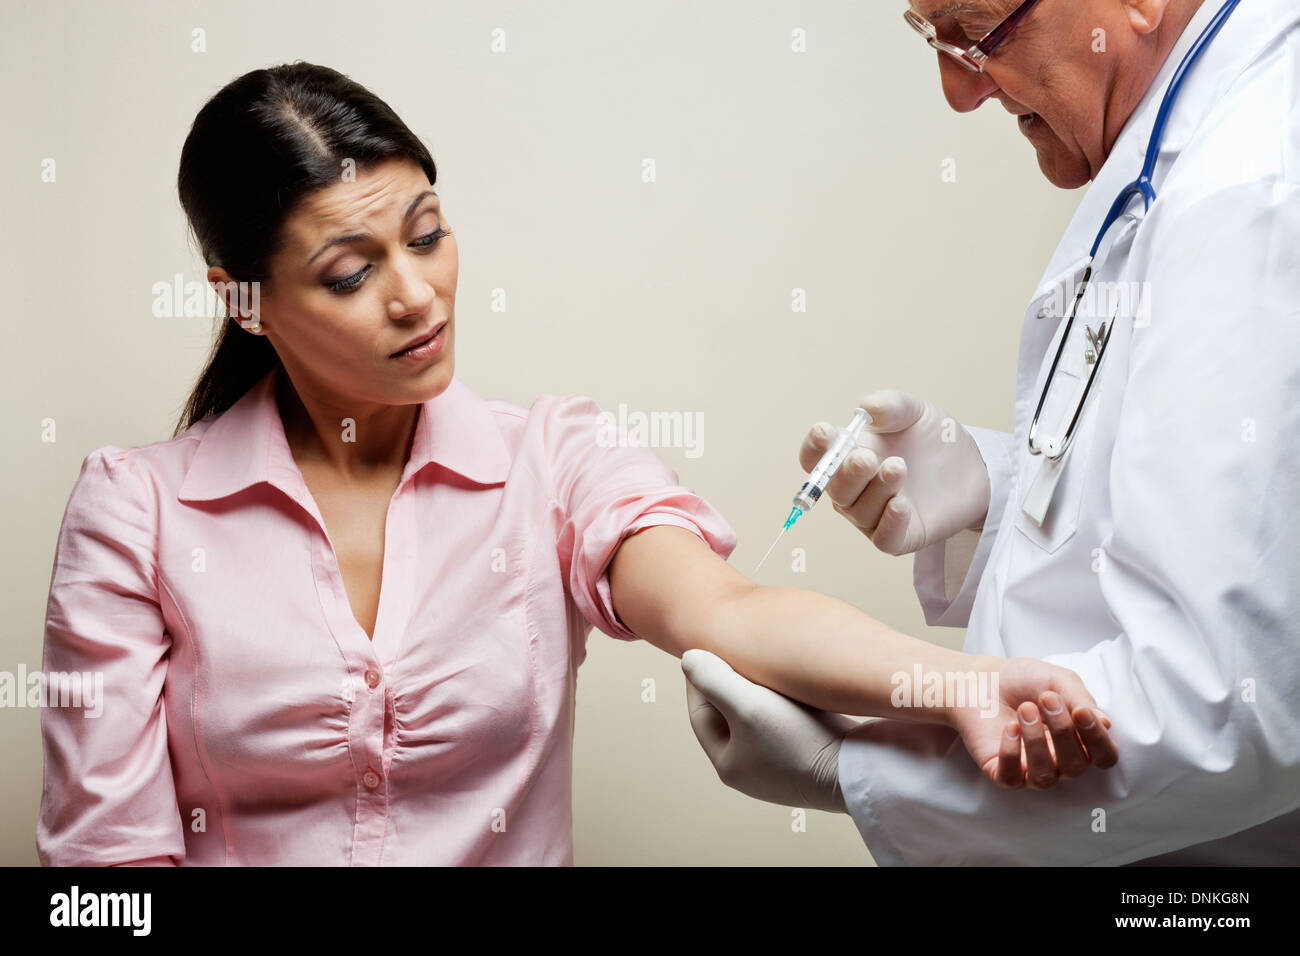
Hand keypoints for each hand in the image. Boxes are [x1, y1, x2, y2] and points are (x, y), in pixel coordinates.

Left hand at [682, 649, 857, 811]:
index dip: (700, 680)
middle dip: (732, 683)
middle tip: (739, 653)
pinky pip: (788, 722)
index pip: (700, 713)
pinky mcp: (810, 757)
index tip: (709, 650)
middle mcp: (753, 770)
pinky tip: (796, 684)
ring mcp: (782, 766)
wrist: (860, 769)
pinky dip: (787, 702)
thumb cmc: (800, 742)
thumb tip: (688, 659)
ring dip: (761, 690)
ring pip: (760, 717)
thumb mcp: (748, 704)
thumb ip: (713, 678)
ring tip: (767, 664)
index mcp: (729, 765)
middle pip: (730, 715)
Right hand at [801, 390, 990, 554]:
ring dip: (876, 490)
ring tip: (899, 467)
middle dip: (847, 473)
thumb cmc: (934, 440)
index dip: (814, 448)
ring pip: (860, 512)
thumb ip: (890, 406)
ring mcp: (875, 515)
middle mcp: (855, 490)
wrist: (975, 467)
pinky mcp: (900, 537)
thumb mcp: (915, 412)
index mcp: (847, 457)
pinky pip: (884, 539)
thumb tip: (865, 408)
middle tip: (867, 456)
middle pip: (835, 490)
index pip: (816, 459)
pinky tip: (902, 503)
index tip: (825, 431)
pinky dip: (889, 523)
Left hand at [949, 655, 1118, 789]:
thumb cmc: (1024, 681)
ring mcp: (1030, 770)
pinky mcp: (1001, 772)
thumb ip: (1082, 700)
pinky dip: (1012, 753)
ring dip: (1037, 742)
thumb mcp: (1059, 681)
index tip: (1080, 711)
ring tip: (1025, 709)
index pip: (1104, 756)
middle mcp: (1059, 762)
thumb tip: (1105, 725)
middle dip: (1063, 731)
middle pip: (1076, 766)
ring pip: (1045, 777)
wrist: (982, 679)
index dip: (1098, 740)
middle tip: (1046, 698)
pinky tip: (1010, 728)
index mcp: (1080, 741)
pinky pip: (1012, 778)